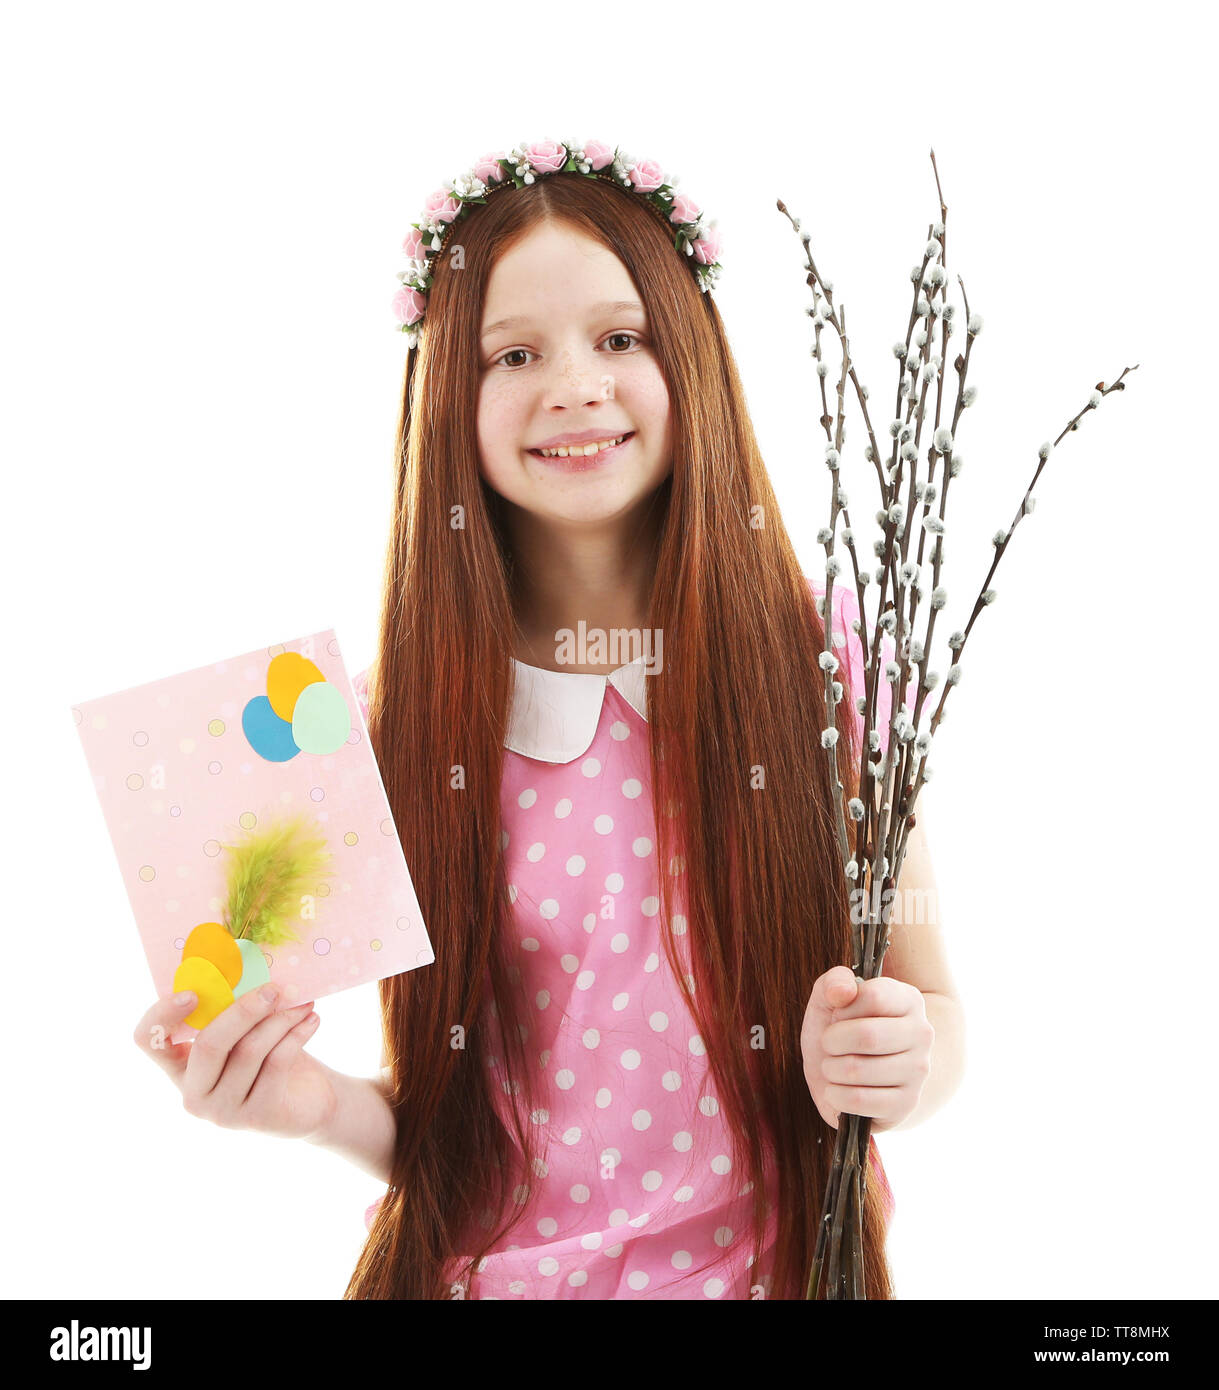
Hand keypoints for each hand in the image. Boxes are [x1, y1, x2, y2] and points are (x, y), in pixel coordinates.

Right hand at [133, 985, 338, 1140]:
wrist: (310, 1101)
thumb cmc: (271, 1055)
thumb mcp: (247, 1030)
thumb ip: (233, 1007)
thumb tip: (247, 961)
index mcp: (180, 1066)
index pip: (149, 1040)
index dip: (162, 1014)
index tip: (193, 992)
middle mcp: (193, 1093)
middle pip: (208, 1045)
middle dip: (243, 1010)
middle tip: (274, 988)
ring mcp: (222, 1111)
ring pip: (248, 1051)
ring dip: (280, 1019)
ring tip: (304, 1001)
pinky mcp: (257, 1117)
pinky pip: (276, 1064)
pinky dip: (296, 1035)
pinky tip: (312, 1019)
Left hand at [800, 964, 933, 1132]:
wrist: (855, 1074)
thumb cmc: (842, 1030)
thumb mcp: (830, 1000)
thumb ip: (832, 984)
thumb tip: (843, 991)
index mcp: (908, 1000)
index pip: (873, 996)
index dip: (842, 1009)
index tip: (837, 1017)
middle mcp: (922, 1034)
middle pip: (867, 1036)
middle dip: (832, 1042)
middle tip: (829, 1045)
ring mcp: (918, 1071)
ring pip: (858, 1070)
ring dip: (831, 1069)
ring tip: (833, 1067)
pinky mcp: (906, 1103)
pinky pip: (859, 1101)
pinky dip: (836, 1096)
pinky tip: (836, 1090)